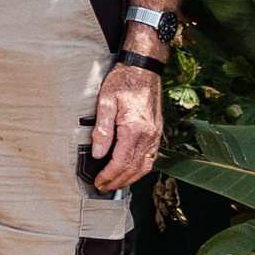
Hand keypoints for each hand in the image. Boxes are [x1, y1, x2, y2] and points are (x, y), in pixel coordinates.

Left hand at [89, 63, 162, 193]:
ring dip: (129, 179)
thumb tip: (97, 153)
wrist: (144, 68)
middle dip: (117, 181)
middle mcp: (148, 135)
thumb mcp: (106, 101)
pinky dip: (140, 169)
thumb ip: (102, 129)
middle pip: (133, 169)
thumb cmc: (123, 81)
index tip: (98, 182)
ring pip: (144, 166)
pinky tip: (130, 171)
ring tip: (114, 183)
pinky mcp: (157, 132)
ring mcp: (155, 135)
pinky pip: (151, 158)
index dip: (108, 176)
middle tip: (102, 187)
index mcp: (134, 129)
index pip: (121, 162)